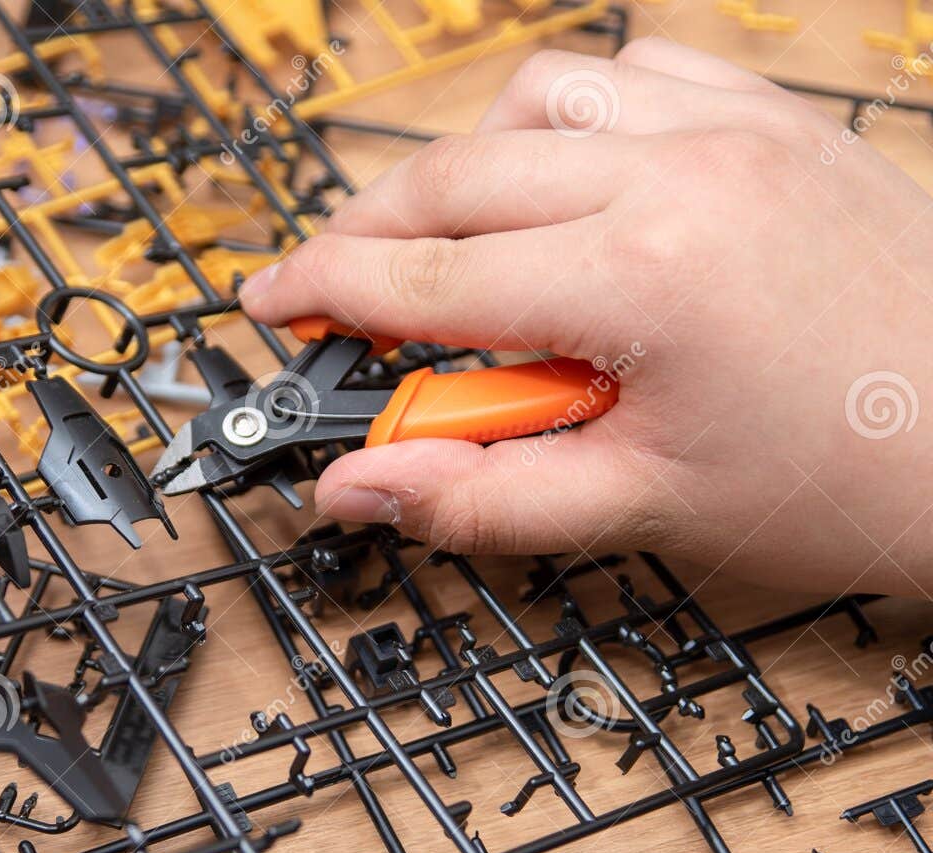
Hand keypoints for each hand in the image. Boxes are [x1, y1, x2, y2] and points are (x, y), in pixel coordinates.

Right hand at [240, 39, 932, 596]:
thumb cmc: (850, 481)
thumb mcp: (642, 509)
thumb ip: (476, 495)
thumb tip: (355, 486)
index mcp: (641, 277)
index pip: (423, 274)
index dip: (324, 291)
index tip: (273, 306)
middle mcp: (681, 172)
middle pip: (455, 173)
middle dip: (369, 231)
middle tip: (339, 294)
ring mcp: (734, 128)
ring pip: (537, 99)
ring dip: (468, 166)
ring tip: (457, 244)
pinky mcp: (775, 117)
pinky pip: (636, 72)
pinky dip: (571, 119)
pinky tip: (568, 185)